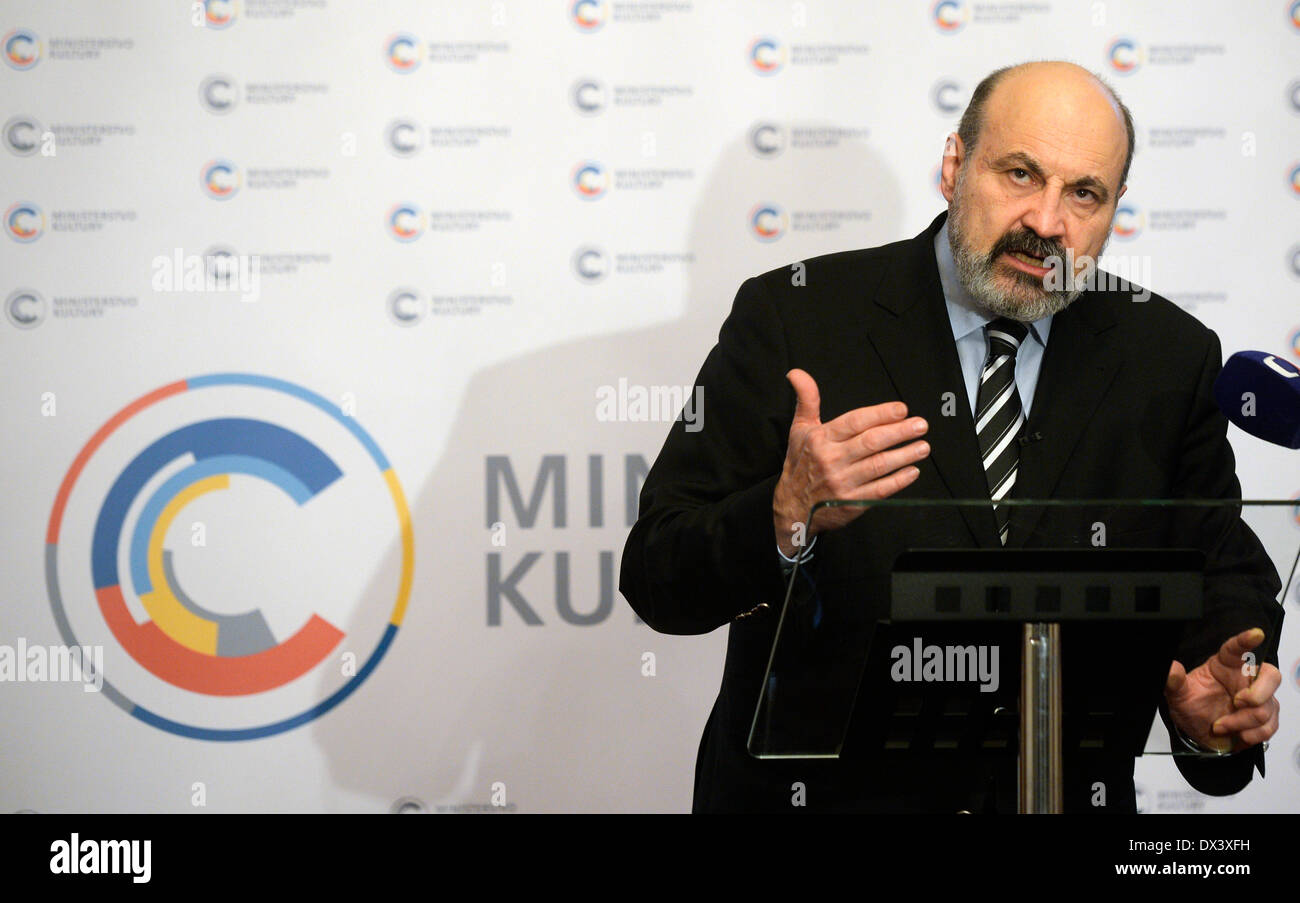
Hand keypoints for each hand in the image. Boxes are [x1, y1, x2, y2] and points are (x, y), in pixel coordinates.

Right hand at [772, 368, 930, 556]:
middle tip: (920, 425)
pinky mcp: (851, 503)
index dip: (880, 414)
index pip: (855, 422)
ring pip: (879, 465)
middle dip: (899, 432)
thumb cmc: (800, 464)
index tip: (902, 409)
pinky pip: (880, 490)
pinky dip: (898, 481)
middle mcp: (831, 460)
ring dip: (905, 455)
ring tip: (923, 447)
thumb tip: (797, 373)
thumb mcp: (799, 429)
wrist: (793, 506)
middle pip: (871, 442)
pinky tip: (913, 471)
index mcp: (821, 439)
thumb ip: (806, 399)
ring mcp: (842, 483)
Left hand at [1164, 627, 1280, 753]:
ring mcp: (1260, 699)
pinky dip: (1251, 734)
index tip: (1256, 634)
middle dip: (1256, 694)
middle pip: (1270, 675)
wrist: (1199, 736)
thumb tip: (1170, 669)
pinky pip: (1269, 726)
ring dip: (1241, 722)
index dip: (1247, 640)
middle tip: (1237, 702)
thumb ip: (1173, 681)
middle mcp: (1246, 679)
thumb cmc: (1192, 708)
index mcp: (1225, 665)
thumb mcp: (1178, 695)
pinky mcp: (1267, 718)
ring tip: (1221, 725)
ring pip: (1265, 707)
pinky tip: (1236, 733)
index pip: (1237, 649)